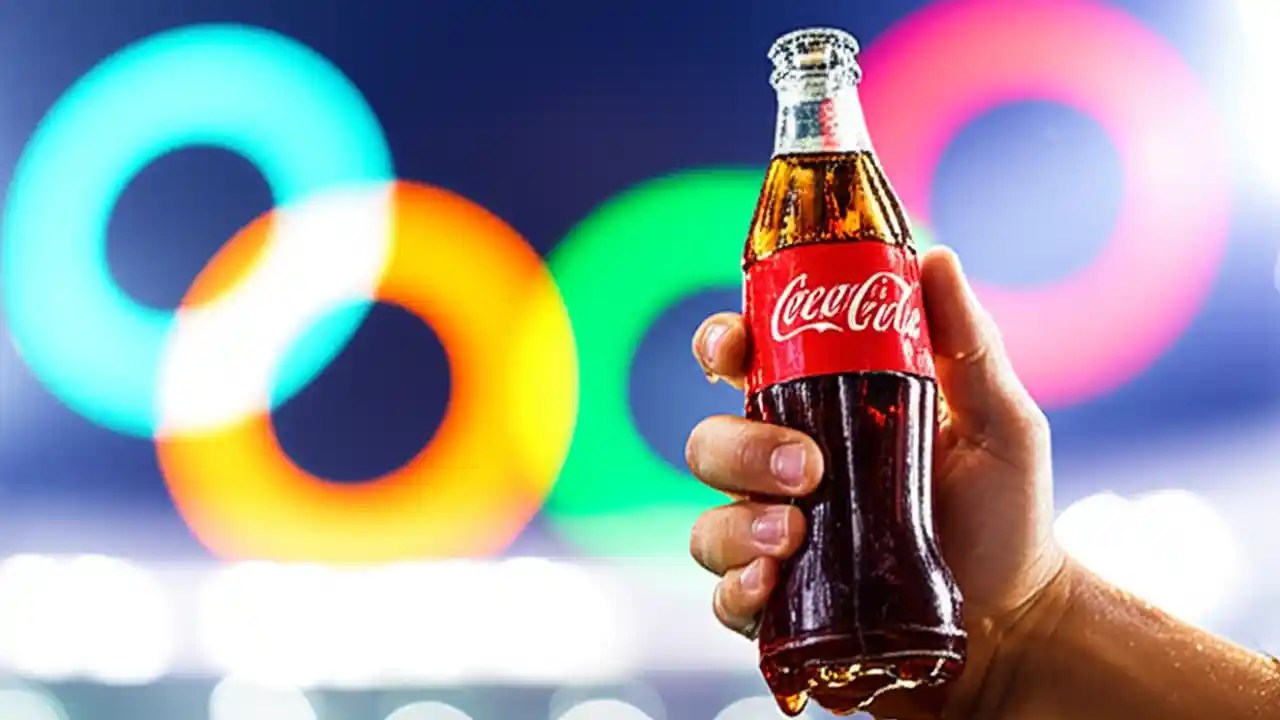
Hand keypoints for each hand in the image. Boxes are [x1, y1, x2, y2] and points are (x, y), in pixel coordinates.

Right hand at [685, 247, 1068, 717]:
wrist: (1017, 623)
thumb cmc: (1007, 515)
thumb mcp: (1000, 421)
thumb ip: (968, 344)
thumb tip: (936, 257)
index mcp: (825, 413)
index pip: (748, 363)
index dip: (721, 343)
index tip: (732, 346)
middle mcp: (787, 473)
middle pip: (710, 440)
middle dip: (739, 447)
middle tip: (807, 466)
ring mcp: (776, 540)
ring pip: (708, 521)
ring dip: (739, 523)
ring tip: (796, 534)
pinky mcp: (778, 607)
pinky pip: (724, 594)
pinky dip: (738, 589)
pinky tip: (773, 587)